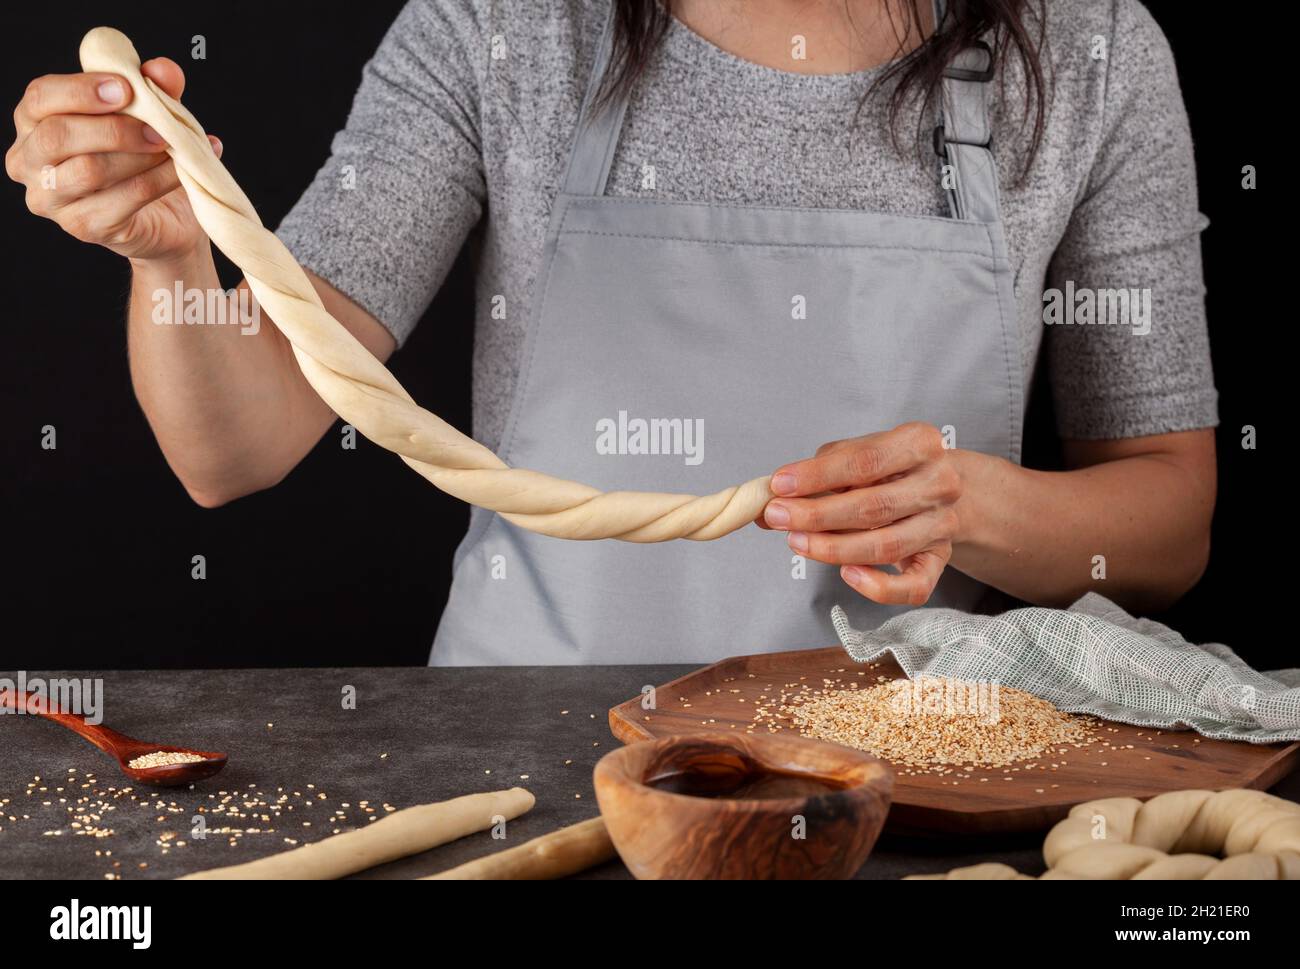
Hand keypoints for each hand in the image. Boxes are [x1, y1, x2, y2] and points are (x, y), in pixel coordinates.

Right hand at [7, 60, 220, 263]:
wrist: (167, 217)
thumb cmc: (143, 157)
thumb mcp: (149, 115)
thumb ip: (153, 88)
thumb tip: (164, 70)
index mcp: (34, 122)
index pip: (41, 97)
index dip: (82, 89)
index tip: (126, 87)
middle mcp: (29, 161)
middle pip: (58, 135)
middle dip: (114, 128)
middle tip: (159, 127)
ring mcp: (51, 199)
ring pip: (89, 170)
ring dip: (139, 156)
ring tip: (173, 147)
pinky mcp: (82, 226)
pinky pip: (122, 199)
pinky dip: (157, 180)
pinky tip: (180, 171)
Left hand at [760, 422, 963, 605]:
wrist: (938, 490)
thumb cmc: (889, 469)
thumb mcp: (856, 455)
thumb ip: (816, 476)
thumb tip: (766, 505)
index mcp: (919, 443)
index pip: (865, 461)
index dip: (817, 476)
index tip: (779, 485)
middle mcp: (939, 483)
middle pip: (874, 506)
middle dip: (817, 515)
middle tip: (778, 516)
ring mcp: (942, 525)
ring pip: (886, 546)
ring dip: (834, 548)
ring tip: (796, 541)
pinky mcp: (940, 561)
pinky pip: (914, 586)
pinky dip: (879, 586)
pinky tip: (846, 574)